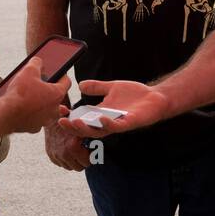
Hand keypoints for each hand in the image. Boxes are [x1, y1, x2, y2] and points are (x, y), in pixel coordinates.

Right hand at [0, 58, 71, 133]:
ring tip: (32, 97)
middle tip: (40, 85)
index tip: (58, 73)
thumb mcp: (28, 70)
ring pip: (46, 109)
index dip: (62, 75)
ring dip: (41, 103)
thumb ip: (36, 63)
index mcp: (56, 94)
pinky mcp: (34, 127)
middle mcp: (54, 109)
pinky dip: (32, 114)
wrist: (6, 114)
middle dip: (49, 90)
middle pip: (56, 97)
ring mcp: (44, 120)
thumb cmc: (19, 94)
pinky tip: (24, 108)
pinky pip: (36, 119)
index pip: (66, 82)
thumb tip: (38, 61)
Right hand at [44, 121, 89, 170]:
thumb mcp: (81, 123)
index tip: (91, 151)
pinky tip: (69, 151)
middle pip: (78, 167)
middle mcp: (63, 153)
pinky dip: (65, 159)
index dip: (90, 158)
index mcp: (72, 146)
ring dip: (74, 161)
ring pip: (69, 167)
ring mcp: (56, 156)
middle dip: (83, 161)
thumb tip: (96, 138)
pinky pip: (61, 164)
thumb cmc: (68, 119)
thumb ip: (88, 129)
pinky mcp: (51, 156)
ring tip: (78, 151)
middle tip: (86, 153)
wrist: (49, 118)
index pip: (86, 163)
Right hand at [54, 79, 171, 138]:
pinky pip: (117, 126)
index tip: (59, 112)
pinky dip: (108, 123)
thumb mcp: (112, 87)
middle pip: (86, 129)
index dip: (70, 118)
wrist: (156, 97)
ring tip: (75, 122)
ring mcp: (118, 124)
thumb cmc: (135, 95)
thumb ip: (97, 87)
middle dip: (73, 127)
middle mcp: (107, 122)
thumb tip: (80, 84)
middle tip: (61, 122)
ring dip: (86, 128)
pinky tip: (101, 117)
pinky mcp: (129, 123)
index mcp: (101, 114)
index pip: (82, 119)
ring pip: (99, 131)